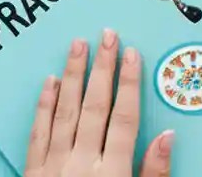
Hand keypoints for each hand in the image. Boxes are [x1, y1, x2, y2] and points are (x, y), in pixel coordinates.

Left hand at [25, 30, 173, 176]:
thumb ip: (155, 172)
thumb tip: (167, 137)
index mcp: (113, 172)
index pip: (124, 118)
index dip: (129, 83)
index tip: (132, 55)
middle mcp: (81, 164)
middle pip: (95, 107)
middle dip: (103, 68)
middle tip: (107, 37)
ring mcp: (54, 167)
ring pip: (65, 113)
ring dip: (73, 76)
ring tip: (78, 47)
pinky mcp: (33, 173)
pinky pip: (38, 133)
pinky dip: (44, 106)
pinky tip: (50, 82)